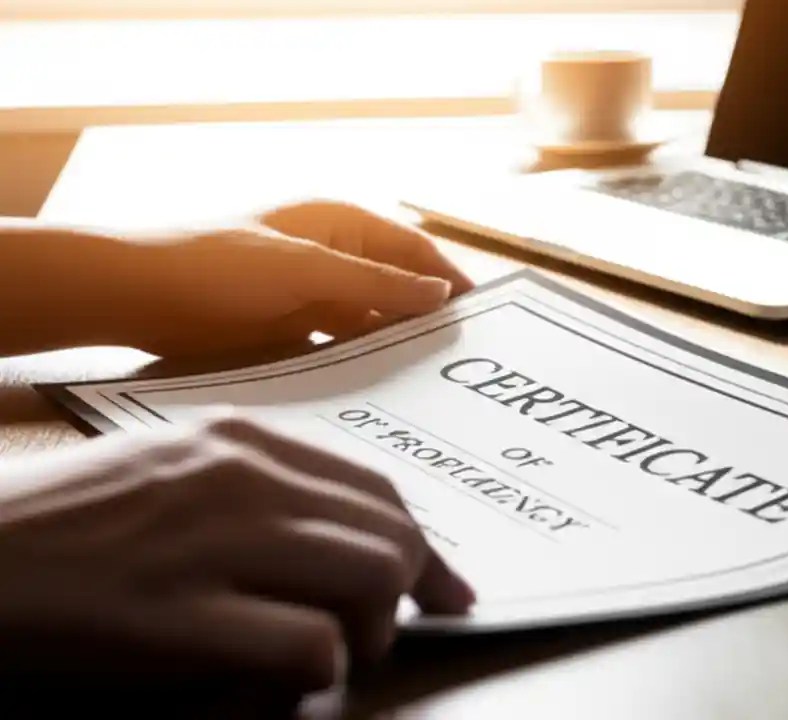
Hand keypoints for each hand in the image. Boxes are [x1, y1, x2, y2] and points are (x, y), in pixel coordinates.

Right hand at [0, 416, 473, 693]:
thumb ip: (258, 495)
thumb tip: (340, 543)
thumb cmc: (63, 526)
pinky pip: (309, 646)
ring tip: (327, 658)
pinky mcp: (177, 615)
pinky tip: (274, 684)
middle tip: (379, 639)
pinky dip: (312, 675)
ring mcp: (211, 541)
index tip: (447, 592)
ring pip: (373, 579)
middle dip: (407, 597)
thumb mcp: (170, 475)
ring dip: (367, 635)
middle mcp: (240, 478)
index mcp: (242, 441)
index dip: (426, 551)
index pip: (379, 492)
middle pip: (392, 535)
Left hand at [110, 200, 474, 357]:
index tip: (484, 317)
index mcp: (340, 222)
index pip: (413, 248)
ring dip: (397, 343)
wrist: (137, 295)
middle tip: (465, 359)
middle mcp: (332, 254)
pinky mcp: (290, 329)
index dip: (449, 277)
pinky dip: (364, 361)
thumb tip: (440, 293)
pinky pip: (341, 345)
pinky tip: (385, 387)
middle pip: (396, 286)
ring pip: (371, 320)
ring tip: (435, 380)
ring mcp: (310, 293)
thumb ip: (377, 283)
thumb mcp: (307, 271)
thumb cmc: (220, 267)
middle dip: (428, 316)